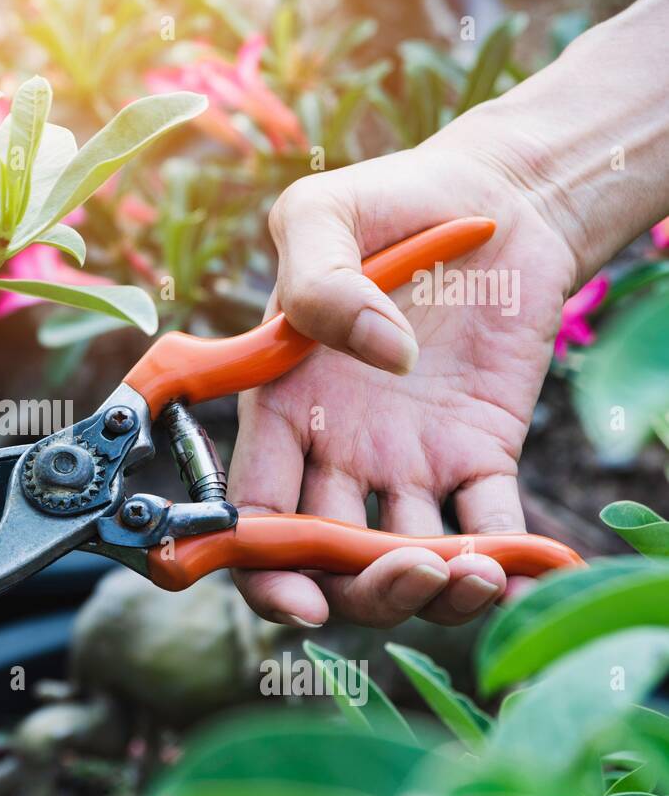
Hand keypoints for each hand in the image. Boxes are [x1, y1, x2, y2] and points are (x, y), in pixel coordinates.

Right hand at [229, 144, 578, 627]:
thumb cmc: (390, 200)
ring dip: (437, 589)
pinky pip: (490, 523)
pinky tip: (538, 570)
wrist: (495, 196)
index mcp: (280, 408)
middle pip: (332, 558)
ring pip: (406, 557)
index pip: (257, 515)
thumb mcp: (324, 213)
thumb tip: (382, 355)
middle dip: (366, 589)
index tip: (306, 600)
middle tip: (418, 570)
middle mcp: (335, 450)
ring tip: (481, 572)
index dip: (268, 572)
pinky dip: (515, 561)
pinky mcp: (479, 452)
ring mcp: (407, 459)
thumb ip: (319, 279)